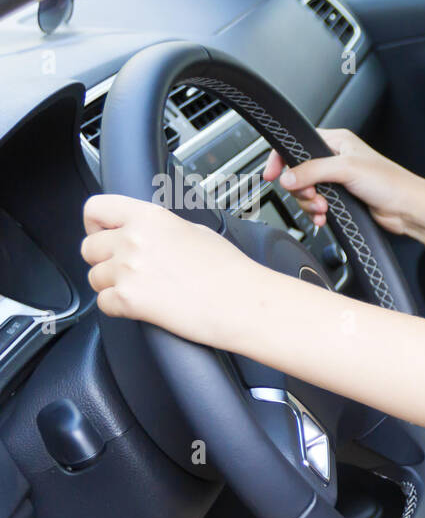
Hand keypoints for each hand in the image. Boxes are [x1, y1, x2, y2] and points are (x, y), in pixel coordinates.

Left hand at [81, 194, 267, 350]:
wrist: (244, 303)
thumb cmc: (230, 272)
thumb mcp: (196, 232)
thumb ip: (159, 229)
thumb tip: (145, 234)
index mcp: (150, 217)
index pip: (95, 209)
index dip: (95, 224)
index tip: (103, 234)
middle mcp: (134, 240)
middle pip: (88, 248)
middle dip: (104, 261)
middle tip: (129, 270)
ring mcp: (128, 270)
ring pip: (94, 278)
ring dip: (112, 286)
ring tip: (144, 291)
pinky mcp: (128, 300)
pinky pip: (104, 304)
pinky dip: (119, 308)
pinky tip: (145, 306)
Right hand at [263, 128, 424, 237]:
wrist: (408, 209)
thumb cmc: (390, 183)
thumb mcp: (346, 169)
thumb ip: (313, 170)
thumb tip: (286, 177)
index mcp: (336, 141)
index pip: (297, 144)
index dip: (281, 159)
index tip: (272, 175)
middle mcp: (335, 159)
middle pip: (298, 172)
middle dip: (302, 189)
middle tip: (314, 196)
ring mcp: (338, 180)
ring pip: (307, 192)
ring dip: (311, 204)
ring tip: (324, 209)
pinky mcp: (341, 199)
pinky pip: (317, 206)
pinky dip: (317, 214)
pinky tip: (324, 218)